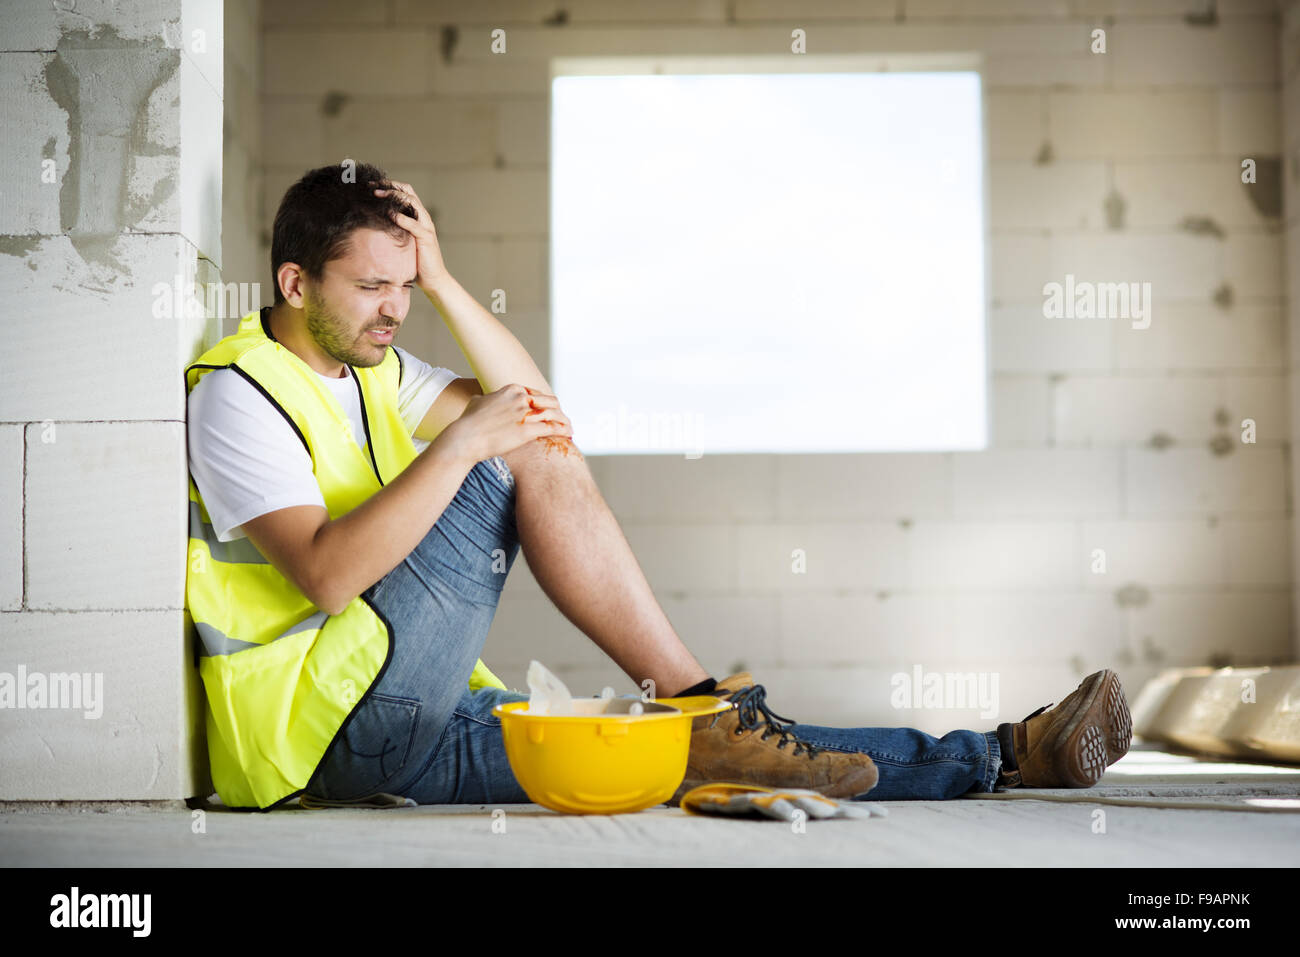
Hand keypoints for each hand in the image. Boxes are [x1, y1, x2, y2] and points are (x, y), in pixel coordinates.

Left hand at [370, 179, 448, 292]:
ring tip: (377, 195)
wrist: (433, 278)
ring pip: (412, 202)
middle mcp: (423, 217)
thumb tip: (371, 225)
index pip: (404, 193)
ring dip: (394, 196)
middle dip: (390, 185)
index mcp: (417, 216)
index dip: (388, 186)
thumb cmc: (416, 262)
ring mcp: (426, 226)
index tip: (370, 185)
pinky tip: (389, 214)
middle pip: (408, 192)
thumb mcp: (402, 242)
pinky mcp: (426, 237)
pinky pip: (414, 224)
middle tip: (371, 185)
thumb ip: (393, 230)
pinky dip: (402, 218)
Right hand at [438, 384, 574, 465]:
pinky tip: (569, 435)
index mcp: (512, 389)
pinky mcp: (528, 430)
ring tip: (570, 429)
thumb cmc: (468, 423)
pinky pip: (552, 428)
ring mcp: (525, 413)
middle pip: (550, 401)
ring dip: (565, 422)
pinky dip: (563, 431)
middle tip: (563, 420)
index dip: (545, 404)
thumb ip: (485, 399)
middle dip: (558, 411)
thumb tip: (483, 399)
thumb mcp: (476, 402)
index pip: (537, 394)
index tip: (549, 412)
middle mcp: (521, 398)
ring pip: (554, 414)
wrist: (465, 438)